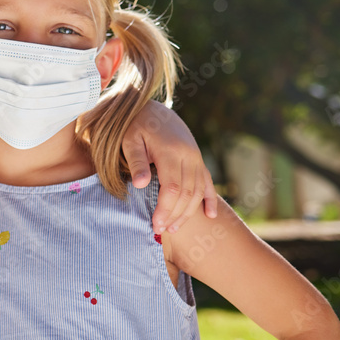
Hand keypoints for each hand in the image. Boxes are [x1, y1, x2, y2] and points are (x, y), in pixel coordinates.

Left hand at [121, 101, 218, 232]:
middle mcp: (188, 155)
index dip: (165, 208)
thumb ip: (136, 161)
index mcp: (170, 151)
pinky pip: (208, 182)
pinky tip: (211, 216)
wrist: (151, 109)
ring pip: (198, 190)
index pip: (172, 187)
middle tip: (161, 230)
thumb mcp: (129, 140)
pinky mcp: (198, 159)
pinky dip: (210, 199)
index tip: (155, 224)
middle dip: (175, 214)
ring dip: (188, 212)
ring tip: (174, 227)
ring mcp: (196, 157)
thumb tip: (141, 185)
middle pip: (187, 192)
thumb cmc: (134, 126)